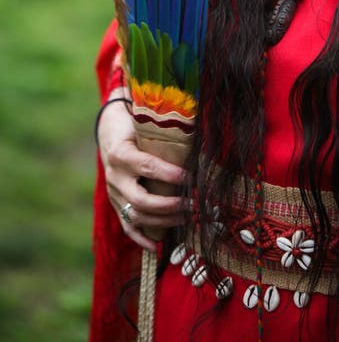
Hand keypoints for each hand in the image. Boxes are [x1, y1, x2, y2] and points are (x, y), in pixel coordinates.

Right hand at [97, 89, 188, 251]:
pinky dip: (141, 238)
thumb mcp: (144, 123)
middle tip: (193, 203)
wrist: (109, 132)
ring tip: (188, 217)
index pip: (147, 166)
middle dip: (170, 204)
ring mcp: (113, 193)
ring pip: (136, 216)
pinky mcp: (116, 204)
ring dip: (163, 221)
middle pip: (141, 199)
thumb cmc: (134, 125)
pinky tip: (157, 246)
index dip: (170, 174)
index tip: (191, 176)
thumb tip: (199, 129)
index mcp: (121, 153)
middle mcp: (114, 177)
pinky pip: (126, 226)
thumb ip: (164, 130)